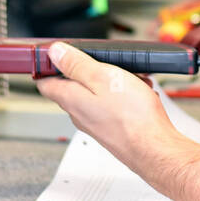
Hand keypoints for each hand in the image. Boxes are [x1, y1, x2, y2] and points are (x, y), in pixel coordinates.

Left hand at [36, 42, 182, 172]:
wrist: (154, 148)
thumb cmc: (131, 116)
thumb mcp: (102, 77)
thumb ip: (76, 64)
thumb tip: (55, 52)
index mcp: (70, 99)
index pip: (45, 82)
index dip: (48, 66)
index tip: (59, 54)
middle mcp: (79, 114)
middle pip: (75, 85)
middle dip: (92, 70)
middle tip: (110, 63)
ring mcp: (96, 123)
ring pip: (98, 94)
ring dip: (114, 82)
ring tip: (132, 79)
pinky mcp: (112, 129)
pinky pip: (113, 105)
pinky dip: (125, 96)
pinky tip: (140, 93)